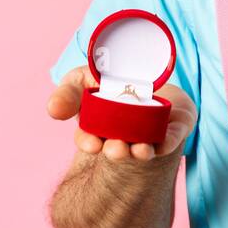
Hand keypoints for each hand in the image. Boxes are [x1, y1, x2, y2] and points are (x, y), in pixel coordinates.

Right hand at [46, 64, 197, 162]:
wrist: (147, 76)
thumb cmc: (108, 82)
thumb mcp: (80, 80)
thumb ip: (67, 94)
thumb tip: (54, 109)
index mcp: (98, 129)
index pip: (89, 140)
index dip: (89, 142)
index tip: (92, 143)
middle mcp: (122, 136)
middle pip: (117, 149)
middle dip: (116, 152)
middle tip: (116, 150)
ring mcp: (148, 134)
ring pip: (145, 148)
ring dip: (142, 151)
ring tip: (142, 151)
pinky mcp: (173, 127)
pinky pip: (172, 137)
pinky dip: (169, 141)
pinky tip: (164, 143)